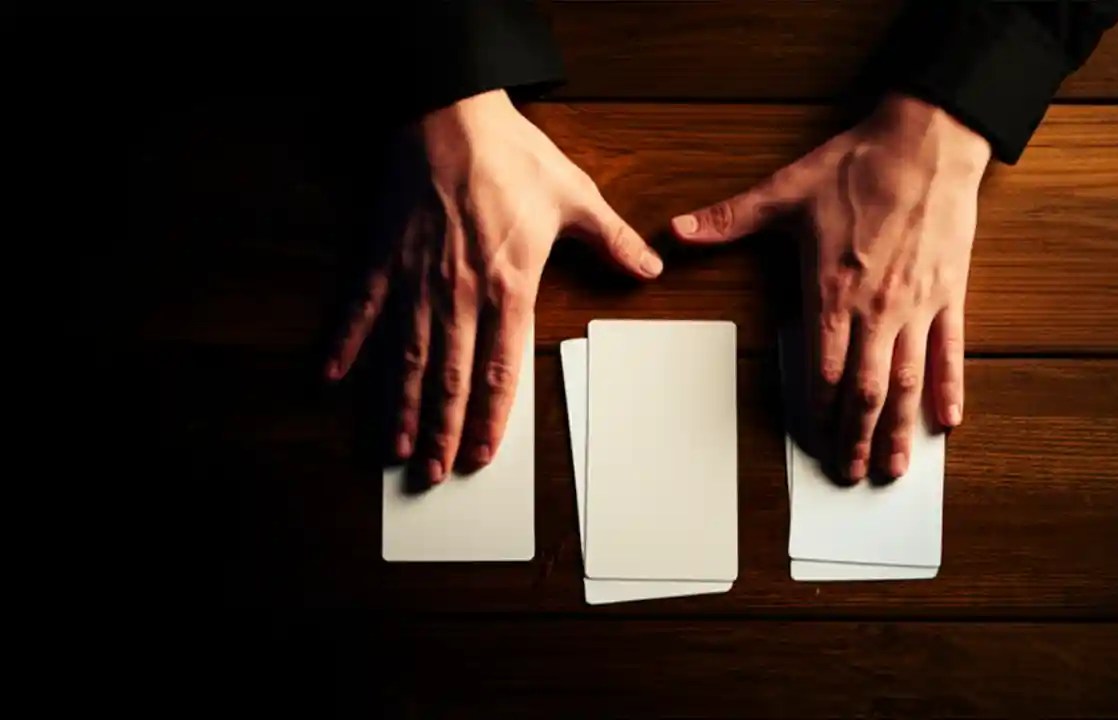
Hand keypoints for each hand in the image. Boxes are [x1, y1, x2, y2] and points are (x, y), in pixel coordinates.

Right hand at [328, 90, 662, 482]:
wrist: (450, 112)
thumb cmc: (514, 155)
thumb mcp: (577, 197)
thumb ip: (613, 241)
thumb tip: (652, 268)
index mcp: (509, 286)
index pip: (499, 369)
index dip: (490, 418)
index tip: (482, 455)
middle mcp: (460, 295)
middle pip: (448, 378)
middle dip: (441, 430)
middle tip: (433, 474)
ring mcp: (416, 279)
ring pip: (405, 358)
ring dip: (398, 406)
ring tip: (392, 449)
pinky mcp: (382, 257)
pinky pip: (360, 310)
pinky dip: (343, 344)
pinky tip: (328, 378)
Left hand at [672, 93, 989, 481]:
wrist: (927, 140)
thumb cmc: (857, 166)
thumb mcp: (786, 191)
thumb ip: (730, 219)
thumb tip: (675, 232)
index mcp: (832, 291)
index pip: (824, 370)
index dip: (820, 414)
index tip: (815, 444)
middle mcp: (876, 308)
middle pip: (866, 390)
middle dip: (856, 437)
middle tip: (850, 473)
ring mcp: (917, 305)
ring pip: (908, 382)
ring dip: (899, 428)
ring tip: (895, 467)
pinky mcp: (950, 293)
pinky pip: (951, 351)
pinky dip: (950, 388)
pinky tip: (947, 423)